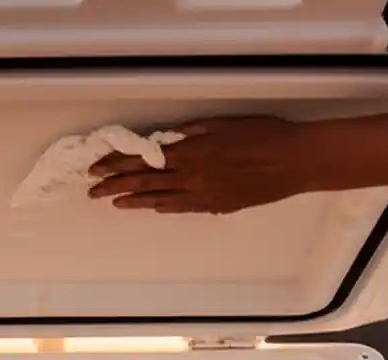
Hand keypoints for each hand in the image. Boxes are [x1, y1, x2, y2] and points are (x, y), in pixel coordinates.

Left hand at [88, 116, 312, 214]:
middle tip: (92, 191)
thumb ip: (191, 132)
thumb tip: (165, 138)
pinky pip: (183, 208)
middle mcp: (192, 177)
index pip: (142, 160)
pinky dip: (163, 208)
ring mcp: (204, 196)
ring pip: (160, 200)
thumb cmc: (263, 134)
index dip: (116, 165)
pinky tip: (152, 208)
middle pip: (145, 183)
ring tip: (114, 202)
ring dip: (134, 200)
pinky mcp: (218, 207)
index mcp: (191, 152)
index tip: (96, 168)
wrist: (294, 162)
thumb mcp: (223, 123)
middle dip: (115, 186)